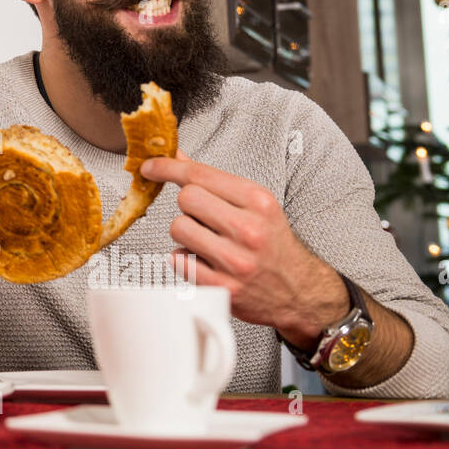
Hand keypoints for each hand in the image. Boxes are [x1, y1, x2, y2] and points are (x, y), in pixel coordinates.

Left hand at [139, 149, 348, 339]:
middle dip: (187, 205)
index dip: (168, 167)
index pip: (200, 174)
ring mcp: (235, 261)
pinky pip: (178, 260)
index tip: (150, 167)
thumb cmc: (273, 244)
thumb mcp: (255, 204)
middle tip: (204, 217)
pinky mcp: (222, 287)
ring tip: (208, 242)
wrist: (298, 291)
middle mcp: (249, 230)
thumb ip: (215, 181)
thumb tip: (178, 157)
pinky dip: (186, 260)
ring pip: (178, 228)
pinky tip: (207, 263)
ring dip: (185, 233)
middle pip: (185, 198)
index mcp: (258, 202)